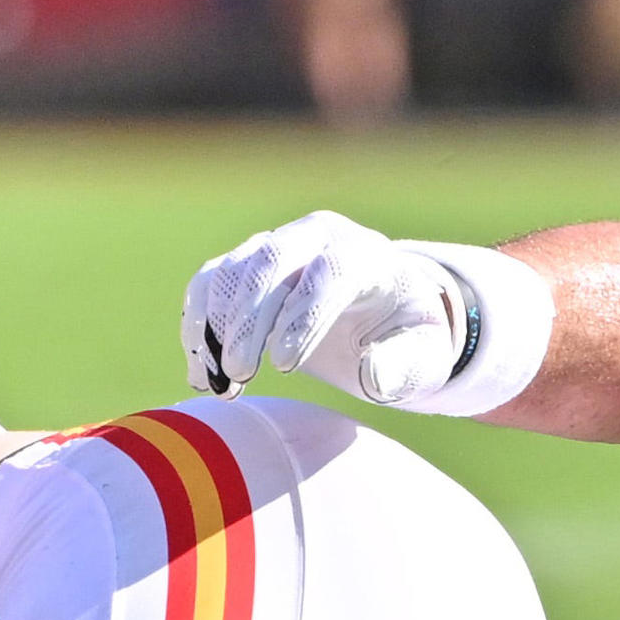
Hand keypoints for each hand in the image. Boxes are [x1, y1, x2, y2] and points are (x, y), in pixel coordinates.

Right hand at [182, 212, 470, 403]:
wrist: (380, 313)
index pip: (330, 272)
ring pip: (234, 270)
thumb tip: (373, 376)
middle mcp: (317, 237)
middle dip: (250, 321)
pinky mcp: (247, 262)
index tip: (285, 367)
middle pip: (272, 261)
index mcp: (366, 255)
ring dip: (216, 326)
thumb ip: (403, 368)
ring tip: (220, 382)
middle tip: (239, 376)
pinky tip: (201, 370)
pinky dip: (197, 324)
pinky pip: (209, 281)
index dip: (303, 316)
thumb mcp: (422, 358)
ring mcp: (278, 244)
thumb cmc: (404, 338)